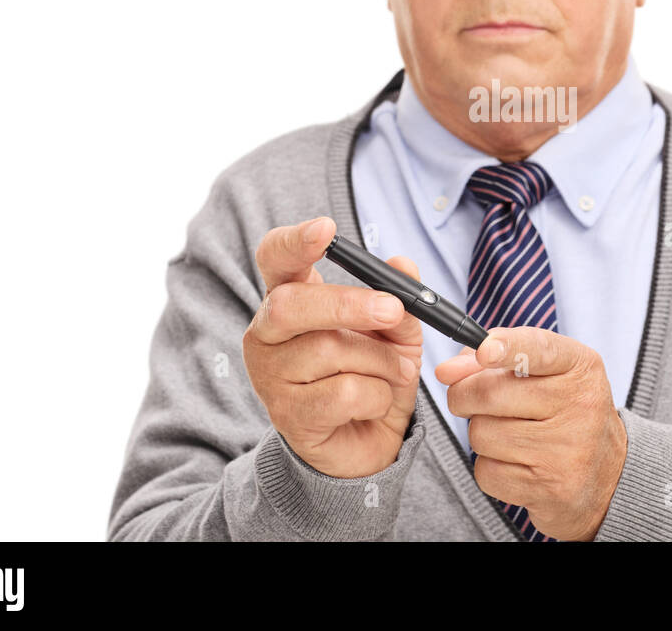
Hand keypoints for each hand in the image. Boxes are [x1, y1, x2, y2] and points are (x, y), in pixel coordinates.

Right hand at [244, 216, 423, 477]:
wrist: (366, 443)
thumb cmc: (372, 375)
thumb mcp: (395, 333)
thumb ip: (400, 299)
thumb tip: (403, 264)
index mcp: (290, 298)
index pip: (275, 257)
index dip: (294, 241)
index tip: (326, 228)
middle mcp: (267, 333)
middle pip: (291, 304)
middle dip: (350, 305)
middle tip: (394, 311)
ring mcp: (270, 376)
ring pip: (330, 351)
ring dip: (381, 361)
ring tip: (396, 373)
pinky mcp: (288, 416)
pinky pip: (344, 393)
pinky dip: (377, 395)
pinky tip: (375, 402)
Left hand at [434, 327, 627, 540]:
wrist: (607, 477)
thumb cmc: (564, 413)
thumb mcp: (548, 372)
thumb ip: (498, 357)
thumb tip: (447, 370)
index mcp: (580, 367)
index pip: (538, 349)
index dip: (507, 347)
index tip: (484, 350)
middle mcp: (580, 406)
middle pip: (489, 393)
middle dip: (464, 395)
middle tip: (467, 399)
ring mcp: (567, 451)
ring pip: (481, 434)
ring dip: (482, 434)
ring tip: (510, 436)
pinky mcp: (550, 490)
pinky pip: (486, 472)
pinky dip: (490, 468)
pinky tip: (517, 465)